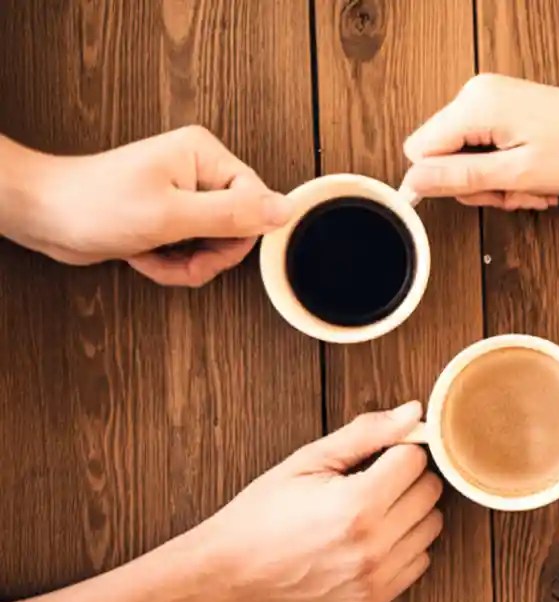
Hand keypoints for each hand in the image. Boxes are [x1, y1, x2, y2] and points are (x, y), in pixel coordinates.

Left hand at [24, 126, 291, 286]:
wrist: (45, 216)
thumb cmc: (93, 205)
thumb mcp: (172, 215)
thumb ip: (233, 214)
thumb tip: (286, 209)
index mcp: (204, 154)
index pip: (255, 200)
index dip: (239, 234)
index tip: (211, 249)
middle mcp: (198, 169)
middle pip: (239, 226)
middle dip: (209, 254)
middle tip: (181, 260)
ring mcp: (185, 193)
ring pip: (217, 243)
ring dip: (188, 263)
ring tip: (157, 258)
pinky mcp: (171, 215)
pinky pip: (194, 249)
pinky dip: (173, 263)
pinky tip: (148, 257)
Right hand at [193, 401, 444, 601]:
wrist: (233, 572)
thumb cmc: (266, 511)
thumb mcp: (309, 460)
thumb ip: (366, 433)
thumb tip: (414, 413)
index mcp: (357, 504)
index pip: (415, 460)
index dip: (396, 450)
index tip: (376, 456)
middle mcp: (373, 545)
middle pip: (429, 492)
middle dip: (406, 478)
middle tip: (373, 480)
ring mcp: (376, 577)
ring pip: (431, 526)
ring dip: (410, 511)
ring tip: (373, 509)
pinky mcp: (375, 599)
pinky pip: (421, 560)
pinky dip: (405, 544)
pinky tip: (374, 538)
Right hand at [401, 74, 558, 209]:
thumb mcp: (516, 174)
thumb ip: (461, 178)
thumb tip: (414, 181)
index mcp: (474, 106)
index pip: (420, 150)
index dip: (444, 182)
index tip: (483, 194)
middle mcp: (475, 94)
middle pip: (443, 154)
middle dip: (477, 184)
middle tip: (514, 193)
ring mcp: (489, 98)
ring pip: (466, 155)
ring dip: (496, 181)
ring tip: (530, 186)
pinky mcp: (502, 106)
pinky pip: (484, 145)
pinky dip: (505, 167)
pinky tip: (532, 175)